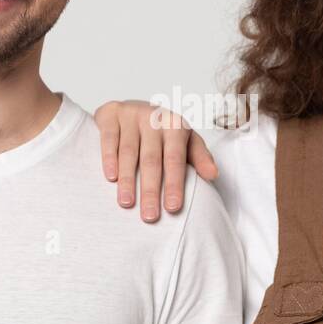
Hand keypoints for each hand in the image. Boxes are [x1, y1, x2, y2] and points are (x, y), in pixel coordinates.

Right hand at [94, 100, 218, 221]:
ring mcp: (131, 114)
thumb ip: (200, 157)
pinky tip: (111, 177)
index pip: (175, 159)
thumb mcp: (186, 140)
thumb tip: (213, 175)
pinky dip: (109, 159)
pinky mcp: (110, 114)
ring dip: (127, 180)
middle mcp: (153, 118)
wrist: (134, 107)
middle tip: (149, 216)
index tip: (173, 208)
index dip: (174, 183)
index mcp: (175, 125)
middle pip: (152, 159)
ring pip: (129, 152)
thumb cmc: (163, 132)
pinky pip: (109, 139)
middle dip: (150, 190)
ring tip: (126, 203)